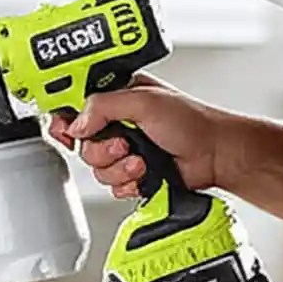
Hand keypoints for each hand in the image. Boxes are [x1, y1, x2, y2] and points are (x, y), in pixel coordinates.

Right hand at [46, 74, 229, 198]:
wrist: (217, 155)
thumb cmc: (193, 122)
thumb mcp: (145, 101)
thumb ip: (104, 105)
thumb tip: (77, 123)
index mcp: (116, 96)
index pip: (74, 105)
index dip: (65, 119)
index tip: (67, 130)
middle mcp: (116, 122)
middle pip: (80, 142)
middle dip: (102, 149)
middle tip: (124, 144)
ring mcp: (123, 149)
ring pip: (95, 167)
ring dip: (119, 167)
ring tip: (142, 160)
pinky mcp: (131, 172)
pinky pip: (111, 184)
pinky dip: (128, 182)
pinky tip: (145, 173)